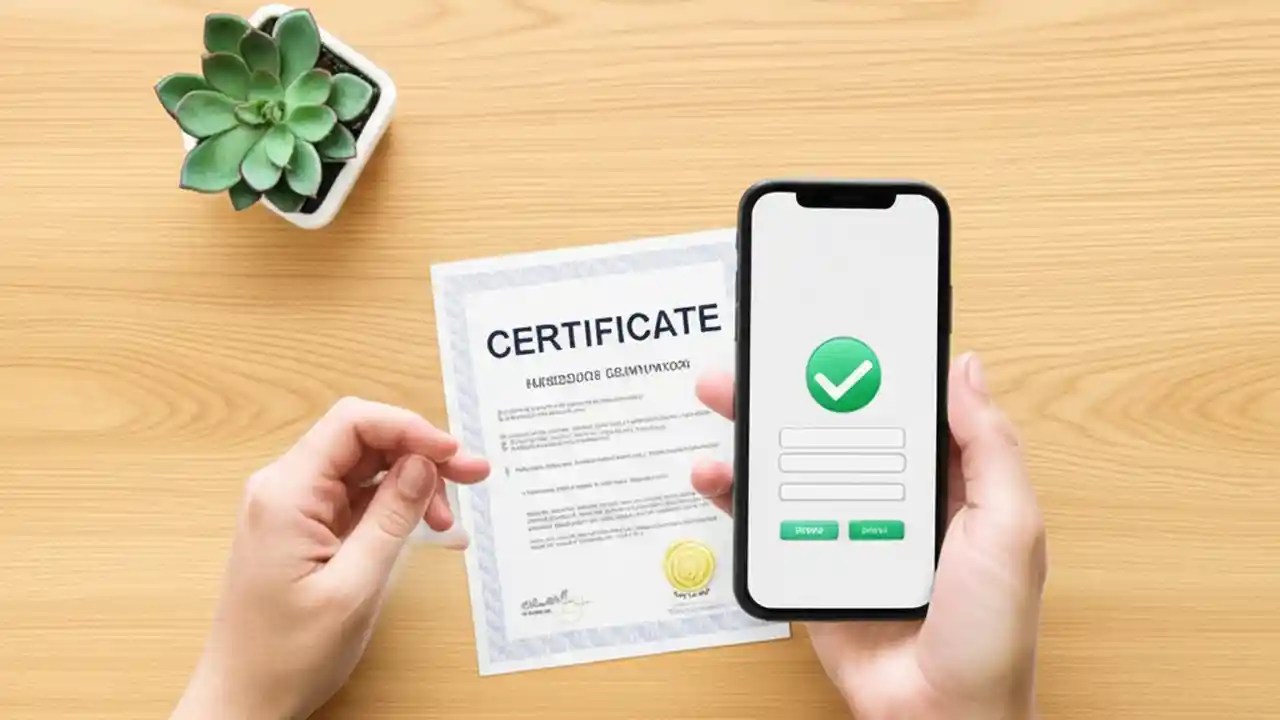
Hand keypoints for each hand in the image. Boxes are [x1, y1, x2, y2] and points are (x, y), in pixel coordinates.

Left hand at [172, 398, 489, 719]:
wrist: (244, 699)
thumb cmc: (288, 655)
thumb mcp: (354, 587)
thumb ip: (391, 518)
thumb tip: (422, 462)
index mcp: (286, 494)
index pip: (352, 423)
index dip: (410, 428)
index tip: (454, 453)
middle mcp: (283, 489)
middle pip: (362, 441)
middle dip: (420, 453)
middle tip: (473, 476)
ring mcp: (292, 508)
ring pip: (364, 467)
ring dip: (412, 483)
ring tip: (449, 520)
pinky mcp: (302, 527)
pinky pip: (356, 497)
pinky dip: (395, 507)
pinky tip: (427, 528)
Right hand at [691, 354, 1045, 719]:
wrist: (938, 718)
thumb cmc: (992, 634)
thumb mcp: (1011, 529)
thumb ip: (991, 449)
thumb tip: (967, 370)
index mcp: (946, 478)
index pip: (905, 402)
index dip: (873, 360)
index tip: (839, 319)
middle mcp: (892, 494)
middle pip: (835, 421)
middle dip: (794, 382)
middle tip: (759, 351)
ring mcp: (846, 525)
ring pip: (793, 462)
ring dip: (754, 427)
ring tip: (722, 395)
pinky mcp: (809, 558)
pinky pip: (766, 518)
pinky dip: (737, 493)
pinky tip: (717, 473)